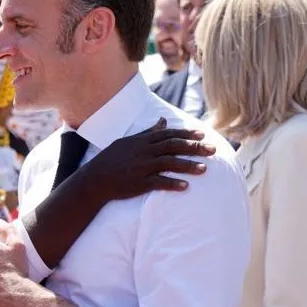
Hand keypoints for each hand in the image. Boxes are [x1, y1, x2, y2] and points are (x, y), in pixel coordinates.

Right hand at [79, 118, 215, 200]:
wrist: (94, 179)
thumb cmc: (111, 159)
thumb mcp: (128, 141)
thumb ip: (148, 132)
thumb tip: (163, 120)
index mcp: (142, 141)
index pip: (168, 134)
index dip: (186, 134)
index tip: (202, 135)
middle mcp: (143, 152)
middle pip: (173, 146)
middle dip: (194, 148)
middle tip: (212, 150)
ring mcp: (141, 167)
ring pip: (169, 163)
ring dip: (188, 166)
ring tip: (204, 169)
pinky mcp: (139, 183)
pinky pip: (158, 182)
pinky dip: (172, 184)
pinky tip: (185, 186)